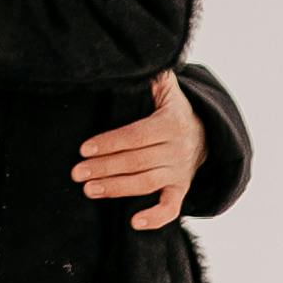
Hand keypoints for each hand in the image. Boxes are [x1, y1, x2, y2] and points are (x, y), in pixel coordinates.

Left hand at [72, 72, 199, 234]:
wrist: (207, 135)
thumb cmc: (174, 110)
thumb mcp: (167, 89)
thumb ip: (154, 75)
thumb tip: (137, 59)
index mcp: (171, 123)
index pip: (136, 135)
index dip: (110, 142)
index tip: (84, 149)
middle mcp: (177, 149)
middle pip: (136, 161)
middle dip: (104, 167)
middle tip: (76, 173)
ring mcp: (179, 172)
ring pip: (146, 183)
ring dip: (116, 188)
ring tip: (88, 190)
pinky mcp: (181, 190)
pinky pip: (171, 208)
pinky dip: (155, 218)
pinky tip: (134, 222)